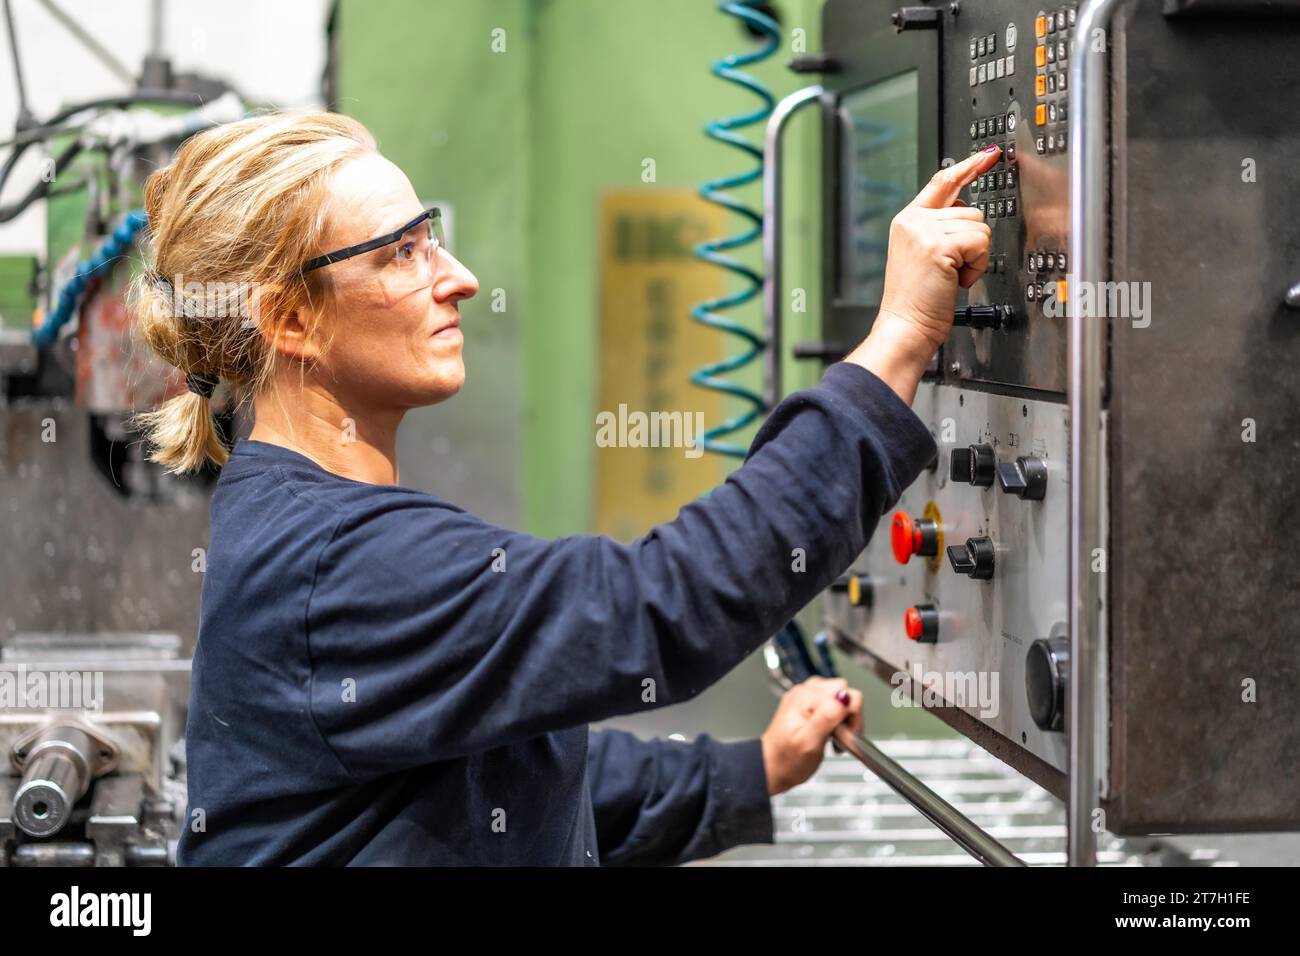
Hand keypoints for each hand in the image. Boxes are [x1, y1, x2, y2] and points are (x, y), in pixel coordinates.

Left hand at [760, 677, 863, 795]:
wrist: (772, 766)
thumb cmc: (787, 760)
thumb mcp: (809, 743)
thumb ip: (826, 718)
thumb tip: (843, 699)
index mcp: (806, 698)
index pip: (845, 694)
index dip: (849, 717)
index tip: (842, 736)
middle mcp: (805, 692)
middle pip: (844, 691)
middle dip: (848, 715)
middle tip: (839, 737)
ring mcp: (806, 696)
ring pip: (840, 697)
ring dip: (843, 717)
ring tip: (833, 736)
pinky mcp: (808, 703)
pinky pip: (832, 702)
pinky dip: (836, 717)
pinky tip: (828, 731)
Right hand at [846, 145, 1000, 403]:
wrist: (905, 327)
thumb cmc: (916, 302)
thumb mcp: (923, 256)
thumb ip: (940, 230)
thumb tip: (969, 213)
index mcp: (908, 220)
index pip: (942, 181)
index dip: (968, 166)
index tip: (989, 154)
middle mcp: (914, 221)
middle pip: (971, 210)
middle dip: (971, 244)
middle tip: (949, 270)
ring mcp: (924, 231)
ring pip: (978, 227)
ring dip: (974, 257)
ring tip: (950, 277)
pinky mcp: (938, 245)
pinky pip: (979, 244)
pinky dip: (975, 266)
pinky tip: (955, 280)